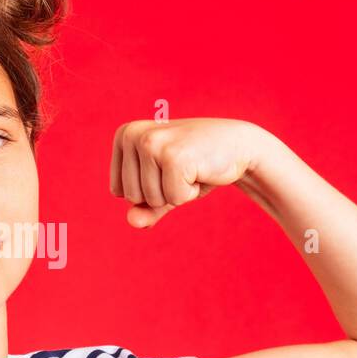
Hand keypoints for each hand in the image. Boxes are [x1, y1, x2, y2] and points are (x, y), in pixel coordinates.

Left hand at [108, 117, 269, 227]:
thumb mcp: (164, 188)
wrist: (237, 145)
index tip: (167, 169)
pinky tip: (200, 170)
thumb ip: (144, 209)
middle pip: (132, 197)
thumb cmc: (195, 166)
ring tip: (190, 169)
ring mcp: (152, 143)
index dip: (148, 190)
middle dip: (162, 193)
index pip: (118, 190)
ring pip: (151, 200)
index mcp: (123, 136)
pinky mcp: (173, 156)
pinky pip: (173, 199)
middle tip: (182, 169)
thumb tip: (132, 222)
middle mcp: (133, 135)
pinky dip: (190, 193)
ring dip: (177, 192)